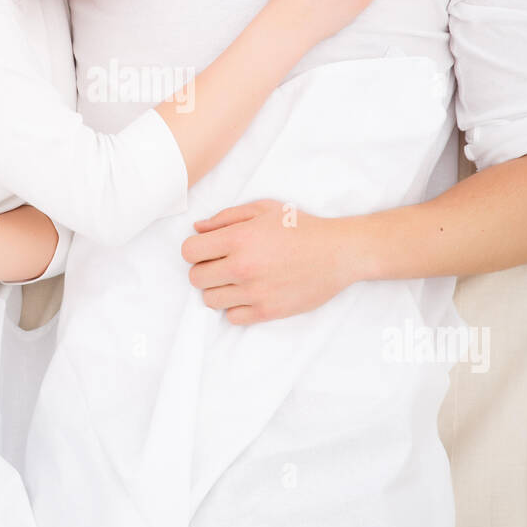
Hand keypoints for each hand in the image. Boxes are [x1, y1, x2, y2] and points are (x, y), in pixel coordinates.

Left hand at [180, 198, 363, 322]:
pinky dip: (236, 307)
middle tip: (222, 264)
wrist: (338, 253)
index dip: (195, 249)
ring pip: (210, 300)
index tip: (208, 249)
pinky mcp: (267, 311)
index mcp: (238, 238)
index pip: (189, 252)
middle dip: (204, 269)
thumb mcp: (264, 208)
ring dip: (218, 290)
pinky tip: (249, 293)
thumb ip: (226, 217)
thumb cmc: (301, 227)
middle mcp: (242, 267)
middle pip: (195, 278)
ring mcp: (254, 293)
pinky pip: (232, 317)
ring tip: (236, 280)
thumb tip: (198, 229)